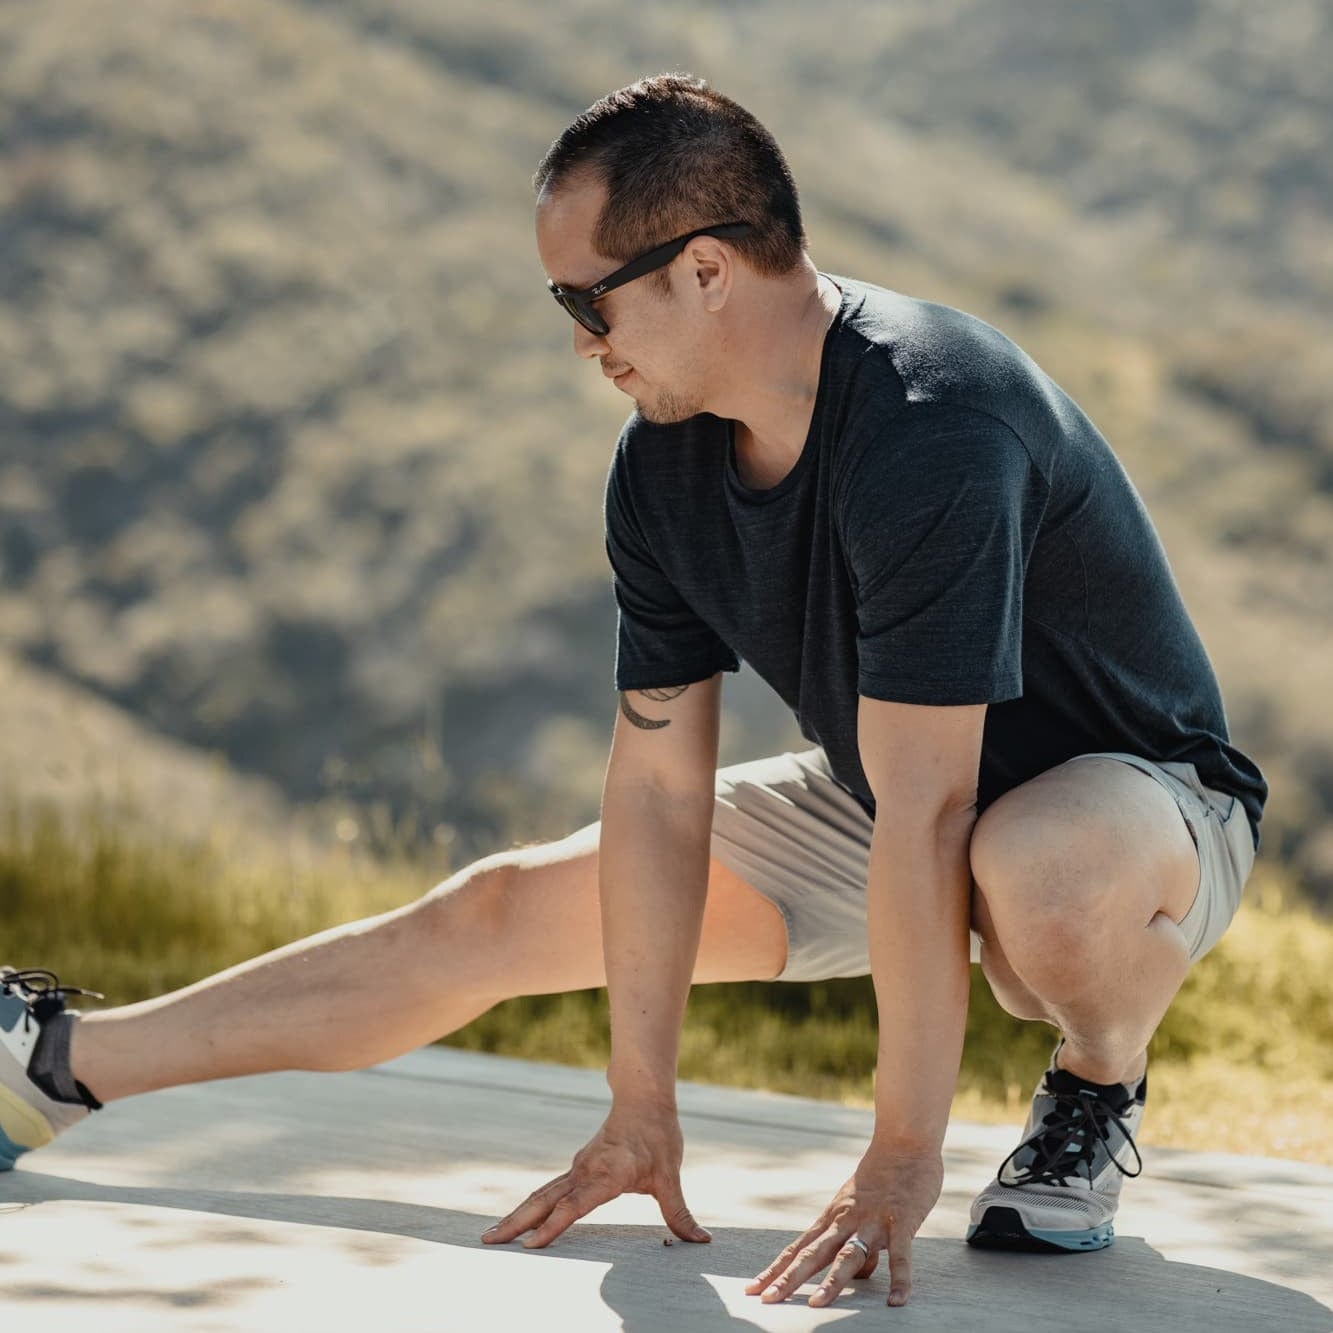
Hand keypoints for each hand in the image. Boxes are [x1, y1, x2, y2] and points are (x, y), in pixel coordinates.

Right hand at [480, 1101, 710, 1248]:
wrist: (643, 1099)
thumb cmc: (658, 1136)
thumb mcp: (670, 1175)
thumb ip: (679, 1212)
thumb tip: (701, 1241)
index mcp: (608, 1175)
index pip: (576, 1205)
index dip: (555, 1226)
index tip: (532, 1245)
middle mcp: (586, 1171)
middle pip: (545, 1200)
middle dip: (517, 1222)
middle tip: (488, 1242)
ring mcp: (578, 1169)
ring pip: (542, 1194)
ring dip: (517, 1215)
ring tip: (491, 1236)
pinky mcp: (577, 1169)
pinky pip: (548, 1190)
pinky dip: (530, 1206)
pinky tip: (518, 1220)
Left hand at [744, 1145, 942, 1307]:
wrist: (904, 1141)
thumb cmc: (882, 1175)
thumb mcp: (858, 1205)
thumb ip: (855, 1239)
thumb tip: (861, 1272)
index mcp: (833, 1216)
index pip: (798, 1248)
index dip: (777, 1270)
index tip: (753, 1290)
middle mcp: (846, 1220)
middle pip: (813, 1254)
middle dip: (789, 1279)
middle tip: (767, 1301)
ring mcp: (873, 1222)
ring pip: (848, 1256)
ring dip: (832, 1282)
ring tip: (815, 1305)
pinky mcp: (902, 1222)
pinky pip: (900, 1256)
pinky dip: (899, 1279)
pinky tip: (895, 1302)